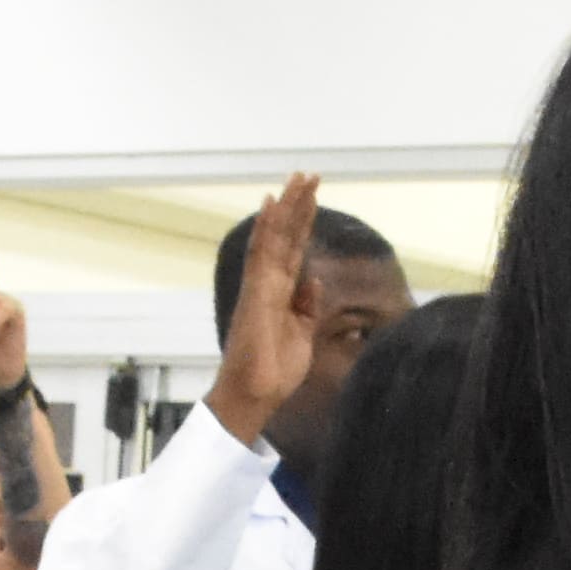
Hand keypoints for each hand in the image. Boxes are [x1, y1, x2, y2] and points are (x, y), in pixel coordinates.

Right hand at [203, 174, 320, 447]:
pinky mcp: (257, 293)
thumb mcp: (303, 333)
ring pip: (275, 237)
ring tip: (298, 179)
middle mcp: (269, 283)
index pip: (294, 250)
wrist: (257, 395)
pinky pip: (262, 254)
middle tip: (308, 175)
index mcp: (281, 293)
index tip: (311, 197)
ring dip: (287, 207)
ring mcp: (261, 285)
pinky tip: (272, 203)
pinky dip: (267, 227)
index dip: (302, 223)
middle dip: (298, 205)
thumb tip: (313, 281)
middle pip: (285, 236)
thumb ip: (307, 306)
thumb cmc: (275, 371)